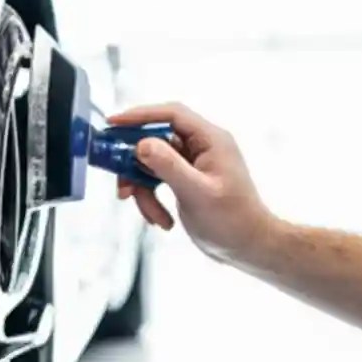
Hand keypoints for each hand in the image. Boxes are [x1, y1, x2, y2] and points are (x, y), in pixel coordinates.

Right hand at [111, 103, 275, 264]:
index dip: (141, 115)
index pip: (171, 115)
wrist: (248, 247)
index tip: (113, 123)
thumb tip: (141, 144)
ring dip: (144, 190)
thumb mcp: (197, 193)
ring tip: (152, 215)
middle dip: (135, 165)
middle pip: (155, 140)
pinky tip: (162, 220)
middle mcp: (201, 147)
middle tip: (121, 185)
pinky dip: (152, 200)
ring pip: (151, 164)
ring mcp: (191, 164)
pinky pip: (156, 181)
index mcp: (210, 140)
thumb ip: (169, 166)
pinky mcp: (184, 181)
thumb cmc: (232, 220)